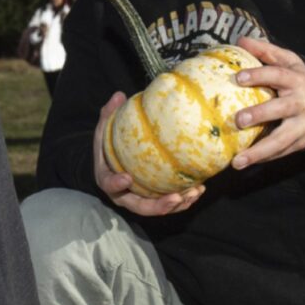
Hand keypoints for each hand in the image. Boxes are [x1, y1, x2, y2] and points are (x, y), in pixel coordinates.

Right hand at [91, 92, 203, 216]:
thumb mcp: (104, 130)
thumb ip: (109, 115)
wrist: (112, 163)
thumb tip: (119, 95)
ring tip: (194, 192)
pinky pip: (169, 203)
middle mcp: (124, 194)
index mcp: (108, 179)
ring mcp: (140, 199)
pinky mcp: (154, 199)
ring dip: (177, 204)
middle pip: (140, 206)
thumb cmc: (109, 147)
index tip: (126, 177)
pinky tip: (199, 190)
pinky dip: (184, 200)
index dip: (116, 183)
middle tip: (175, 197)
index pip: (109, 184)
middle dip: (159, 205)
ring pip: (158, 208)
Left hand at [229, 36, 304, 169]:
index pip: (278, 75)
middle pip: (282, 109)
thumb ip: (265, 51)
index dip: (259, 75)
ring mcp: (303, 125)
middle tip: (238, 120)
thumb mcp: (287, 61)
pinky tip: (245, 163)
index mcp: (297, 80)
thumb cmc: (297, 79)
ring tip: (236, 162)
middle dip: (261, 114)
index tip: (238, 78)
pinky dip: (264, 158)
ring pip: (282, 140)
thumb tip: (240, 41)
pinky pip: (281, 152)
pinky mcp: (301, 142)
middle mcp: (302, 103)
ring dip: (259, 151)